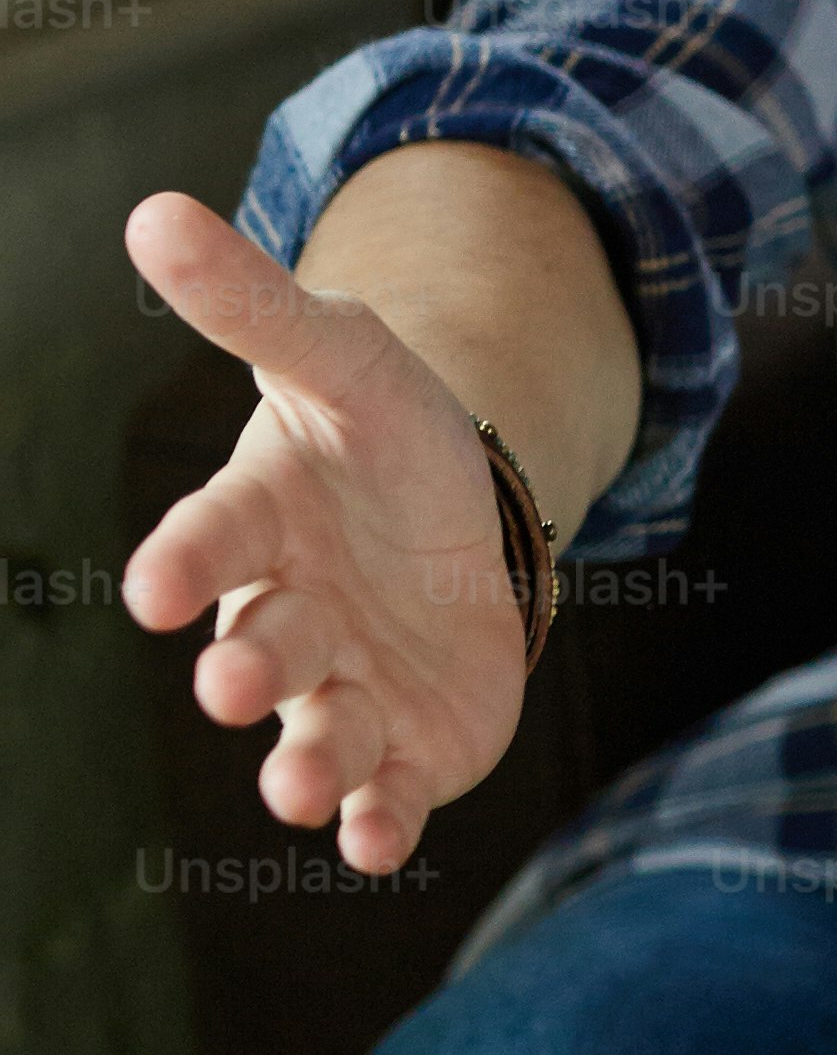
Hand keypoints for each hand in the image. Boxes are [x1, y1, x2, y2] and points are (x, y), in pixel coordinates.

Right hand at [120, 191, 539, 877]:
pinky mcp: (404, 742)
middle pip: (258, 645)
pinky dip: (380, 821)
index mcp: (258, 525)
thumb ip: (255, 306)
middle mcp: (284, 615)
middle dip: (245, 665)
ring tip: (301, 791)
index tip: (151, 587)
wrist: (468, 514)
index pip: (209, 540)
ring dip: (305, 764)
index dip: (182, 561)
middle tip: (231, 682)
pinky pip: (385, 789)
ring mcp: (342, 686)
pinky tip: (379, 845)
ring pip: (311, 734)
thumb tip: (152, 210)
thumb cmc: (386, 434)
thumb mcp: (344, 356)